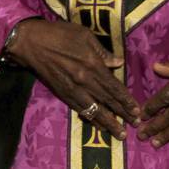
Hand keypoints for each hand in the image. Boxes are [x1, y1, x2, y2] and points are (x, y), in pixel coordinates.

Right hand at [6, 19, 140, 139]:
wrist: (31, 42)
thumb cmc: (58, 34)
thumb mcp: (83, 35)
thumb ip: (102, 51)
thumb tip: (117, 63)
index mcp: (92, 64)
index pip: (114, 87)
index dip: (126, 100)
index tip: (137, 110)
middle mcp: (84, 80)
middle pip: (108, 101)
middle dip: (123, 114)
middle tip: (135, 125)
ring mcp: (72, 89)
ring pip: (95, 110)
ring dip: (108, 123)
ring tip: (119, 134)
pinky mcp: (62, 93)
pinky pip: (79, 109)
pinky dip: (90, 118)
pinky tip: (98, 124)